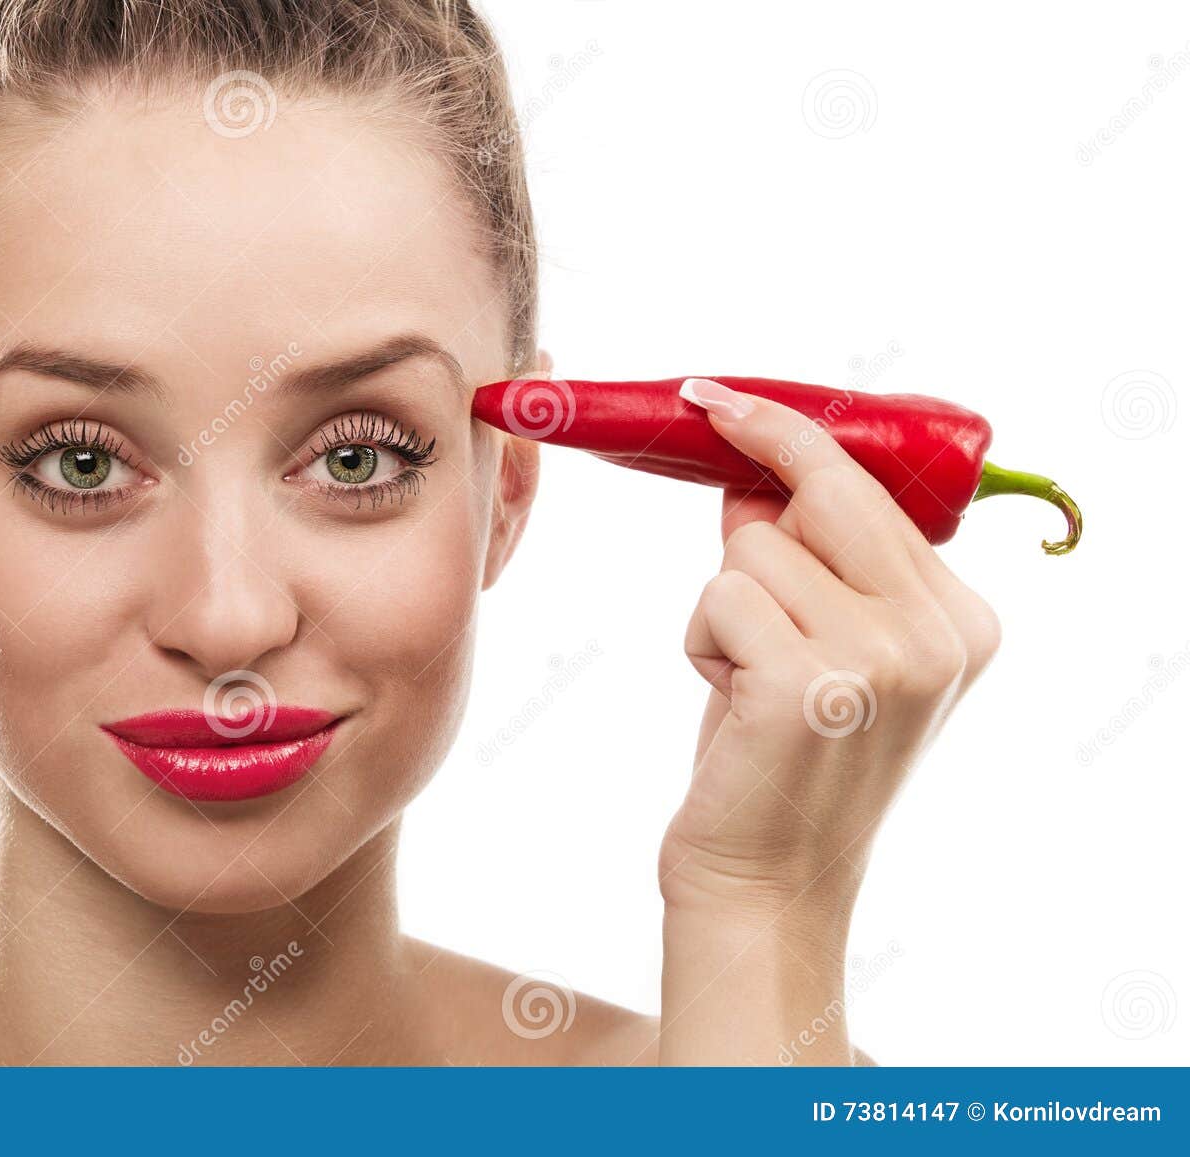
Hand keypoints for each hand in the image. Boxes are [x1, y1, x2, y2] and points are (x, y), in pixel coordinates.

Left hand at [658, 377, 1001, 923]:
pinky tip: (731, 704)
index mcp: (962, 619)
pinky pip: (718, 598)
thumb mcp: (814, 647)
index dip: (791, 438)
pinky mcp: (811, 683)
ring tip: (744, 680)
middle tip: (702, 440)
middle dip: (752, 482)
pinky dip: (701, 642)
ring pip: (751, 551)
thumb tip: (751, 478)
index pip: (873, 488)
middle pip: (822, 494)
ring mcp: (882, 659)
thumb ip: (805, 563)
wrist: (764, 881)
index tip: (724, 399)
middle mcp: (939, 634)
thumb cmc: (777, 756)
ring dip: (722, 608)